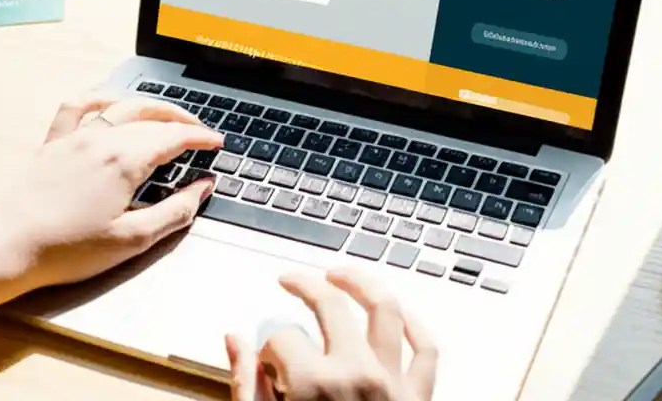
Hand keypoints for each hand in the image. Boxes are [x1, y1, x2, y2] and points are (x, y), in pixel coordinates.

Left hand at [0, 95, 223, 290]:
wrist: (6, 246)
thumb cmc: (67, 250)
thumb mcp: (132, 239)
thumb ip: (174, 211)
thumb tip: (202, 188)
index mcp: (125, 161)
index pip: (174, 138)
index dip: (201, 138)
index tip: (217, 143)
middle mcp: (102, 139)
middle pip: (152, 119)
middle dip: (182, 122)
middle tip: (201, 133)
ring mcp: (75, 137)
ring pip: (122, 106)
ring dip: (151, 107)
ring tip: (168, 115)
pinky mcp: (52, 143)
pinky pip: (78, 107)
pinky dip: (100, 99)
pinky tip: (111, 102)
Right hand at [226, 269, 437, 400]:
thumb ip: (247, 386)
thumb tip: (236, 341)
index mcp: (313, 385)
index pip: (281, 337)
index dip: (267, 346)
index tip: (266, 360)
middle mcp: (357, 373)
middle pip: (329, 303)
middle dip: (304, 284)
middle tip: (290, 280)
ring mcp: (394, 383)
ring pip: (384, 308)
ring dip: (362, 281)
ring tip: (341, 273)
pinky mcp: (420, 399)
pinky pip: (426, 348)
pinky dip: (415, 323)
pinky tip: (397, 312)